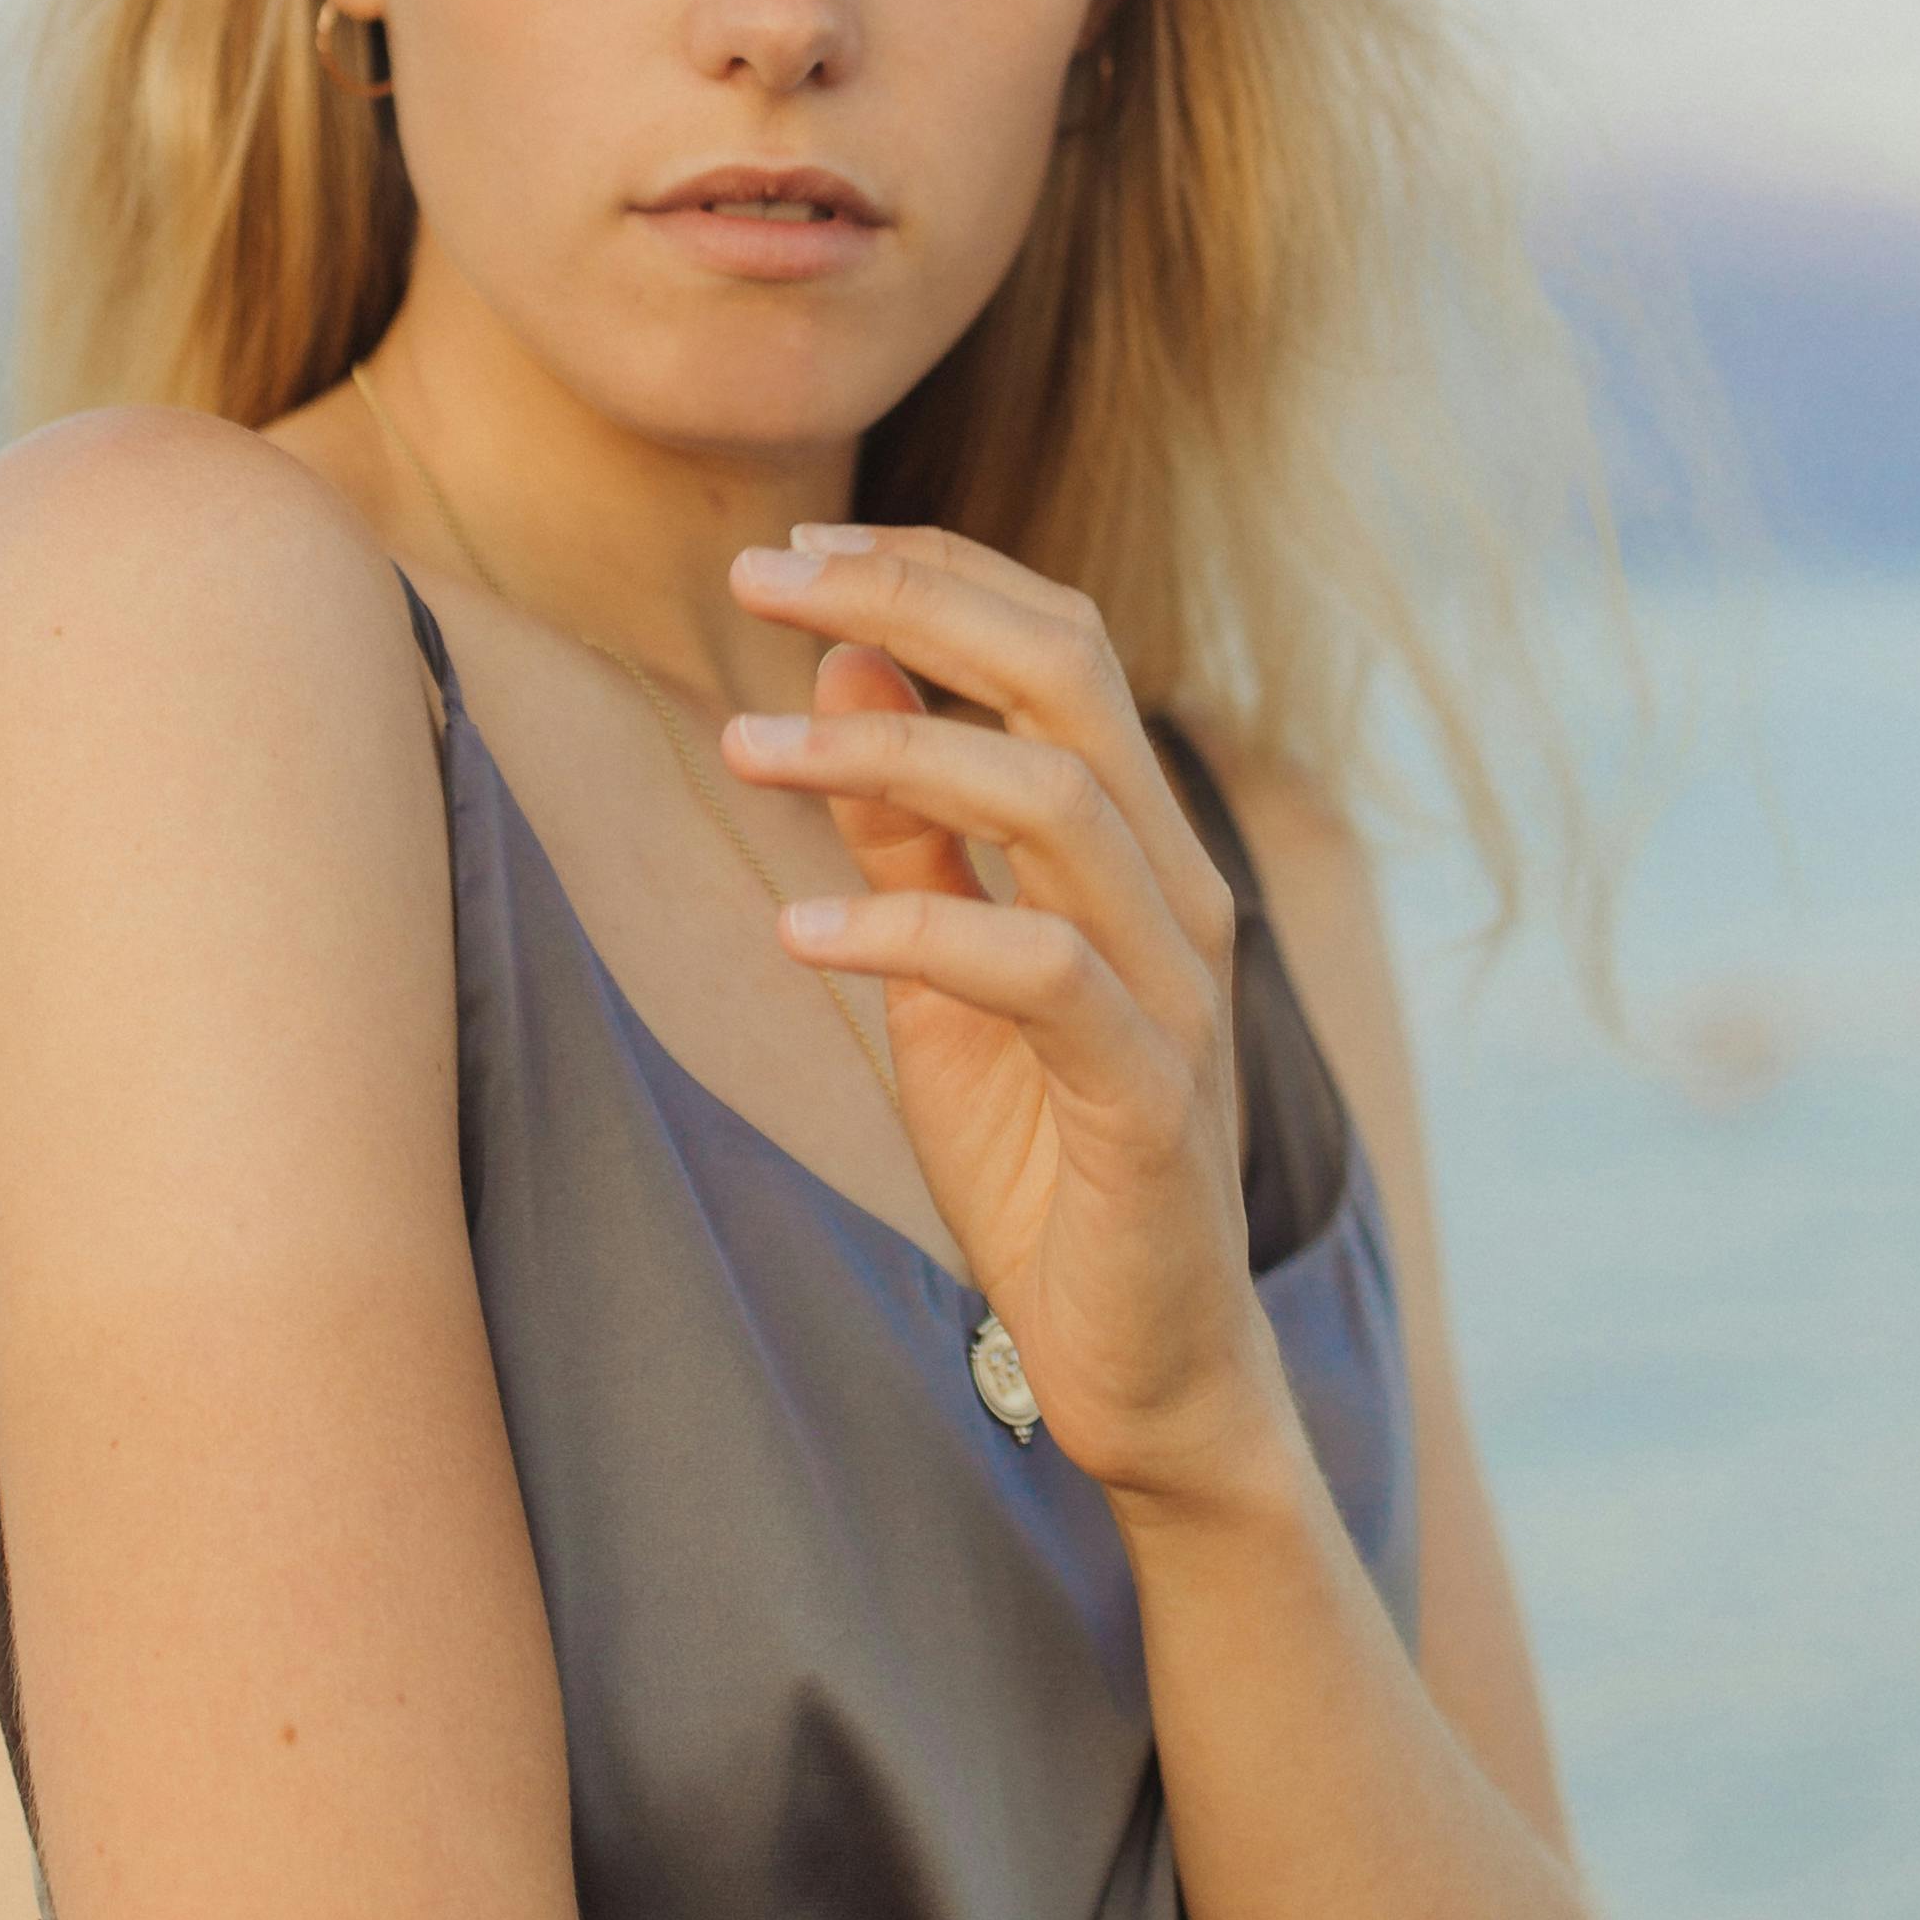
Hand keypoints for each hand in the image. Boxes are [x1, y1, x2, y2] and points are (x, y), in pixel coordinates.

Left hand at [718, 523, 1278, 1511]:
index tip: (794, 551)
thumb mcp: (942, 977)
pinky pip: (1038, 973)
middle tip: (756, 581)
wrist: (1142, 1368)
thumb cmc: (1041, 1163)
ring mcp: (1177, 992)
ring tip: (742, 751)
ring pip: (1055, 800)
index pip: (1060, 643)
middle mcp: (1177, 892)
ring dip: (885, 756)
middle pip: (1068, 676)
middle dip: (909, 604)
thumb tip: (845, 663)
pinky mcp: (1150, 1098)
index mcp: (1138, 846)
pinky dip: (912, 930)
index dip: (932, 574)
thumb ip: (909, 830)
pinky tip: (799, 933)